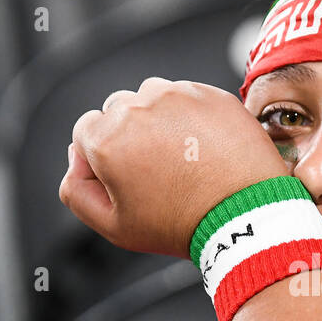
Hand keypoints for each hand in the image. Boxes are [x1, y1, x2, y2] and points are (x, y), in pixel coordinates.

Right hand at [60, 77, 289, 257]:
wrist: (245, 215)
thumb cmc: (182, 224)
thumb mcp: (113, 226)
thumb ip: (76, 192)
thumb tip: (77, 162)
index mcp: (106, 138)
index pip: (86, 131)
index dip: (103, 157)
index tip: (128, 177)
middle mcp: (138, 107)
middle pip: (120, 111)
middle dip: (131, 136)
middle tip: (159, 172)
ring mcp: (177, 95)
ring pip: (155, 99)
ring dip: (161, 121)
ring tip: (184, 159)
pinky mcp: (210, 94)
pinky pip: (191, 98)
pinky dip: (194, 118)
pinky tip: (206, 150)